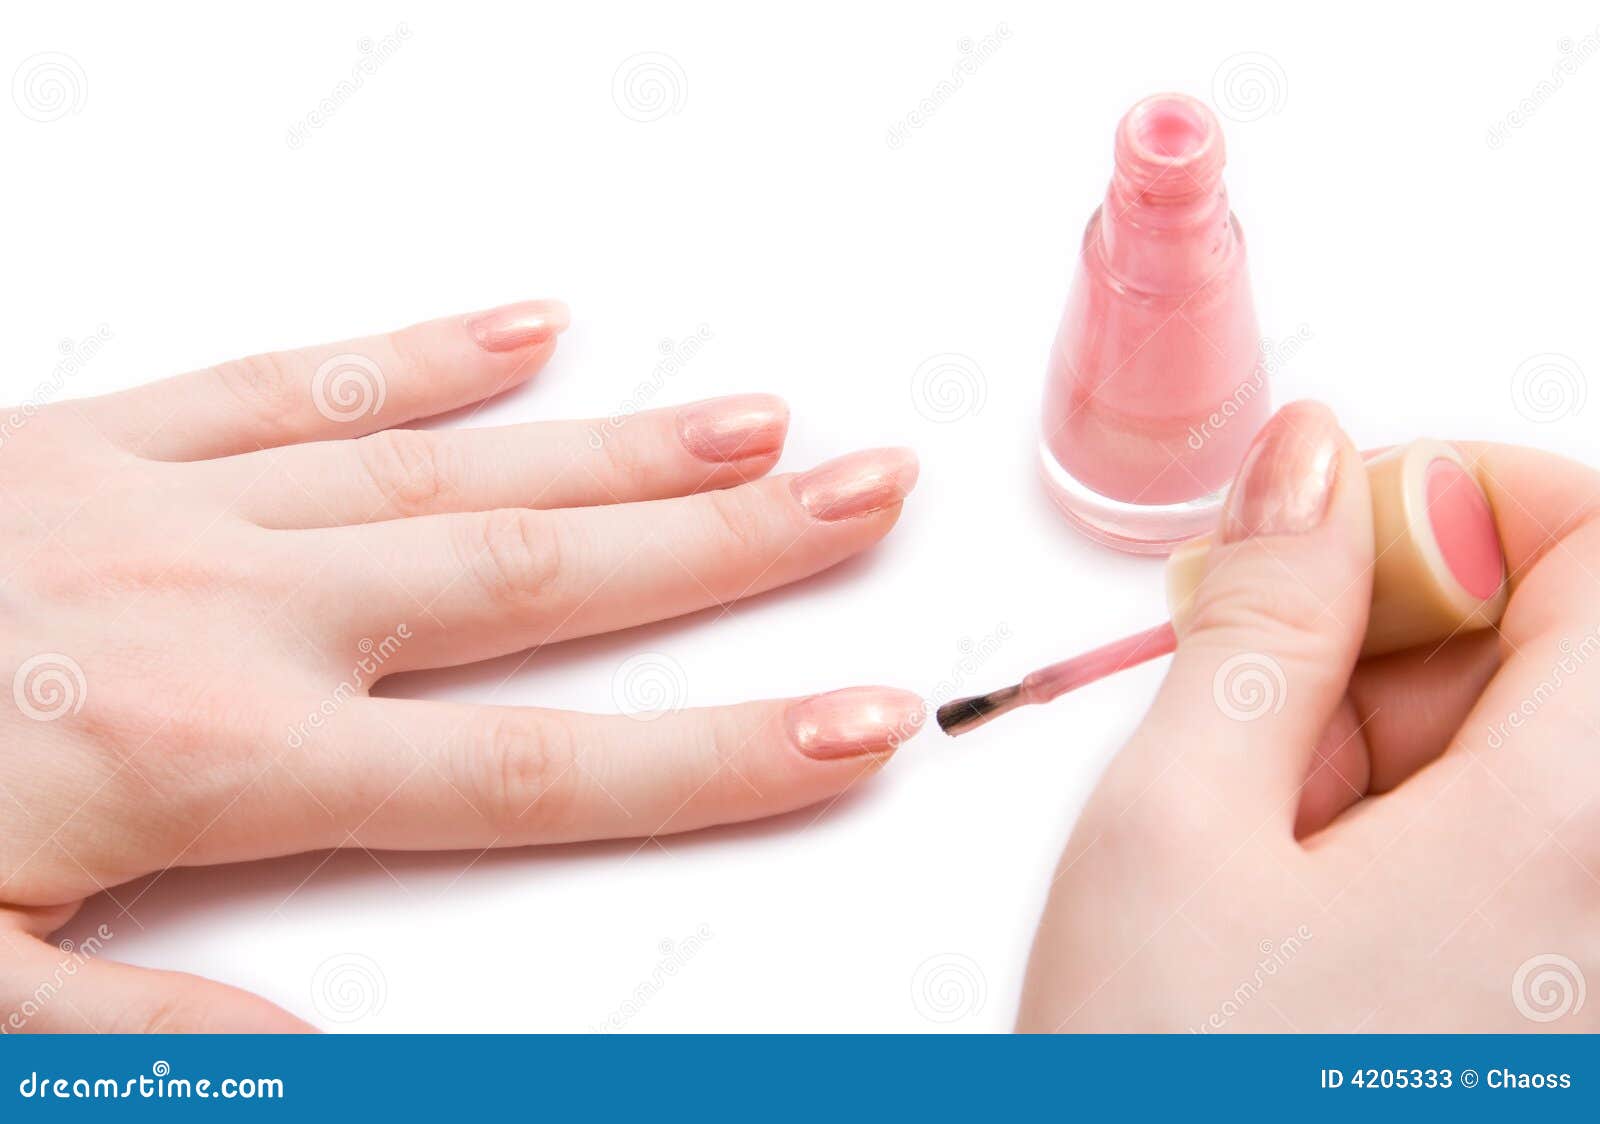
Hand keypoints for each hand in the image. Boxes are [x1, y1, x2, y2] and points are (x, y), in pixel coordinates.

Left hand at [0, 300, 923, 1030]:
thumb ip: (148, 1027)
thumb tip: (324, 1054)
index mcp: (219, 755)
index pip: (534, 766)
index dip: (712, 756)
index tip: (847, 724)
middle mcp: (235, 608)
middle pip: (537, 574)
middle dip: (727, 543)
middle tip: (863, 497)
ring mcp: (176, 502)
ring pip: (451, 466)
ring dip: (618, 442)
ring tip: (753, 416)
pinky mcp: (101, 435)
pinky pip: (290, 381)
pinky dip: (419, 355)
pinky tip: (525, 328)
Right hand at [1019, 401, 1599, 1031]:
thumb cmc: (1179, 1103)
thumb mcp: (1175, 828)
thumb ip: (1260, 621)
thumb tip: (1310, 463)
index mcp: (1580, 829)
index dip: (1460, 499)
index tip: (1331, 539)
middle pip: (1561, 645)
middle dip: (1390, 643)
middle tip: (1250, 718)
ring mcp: (1590, 956)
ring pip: (1523, 747)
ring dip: (1379, 746)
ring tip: (1259, 848)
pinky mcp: (1551, 994)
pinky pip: (1515, 844)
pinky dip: (1402, 828)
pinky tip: (1302, 901)